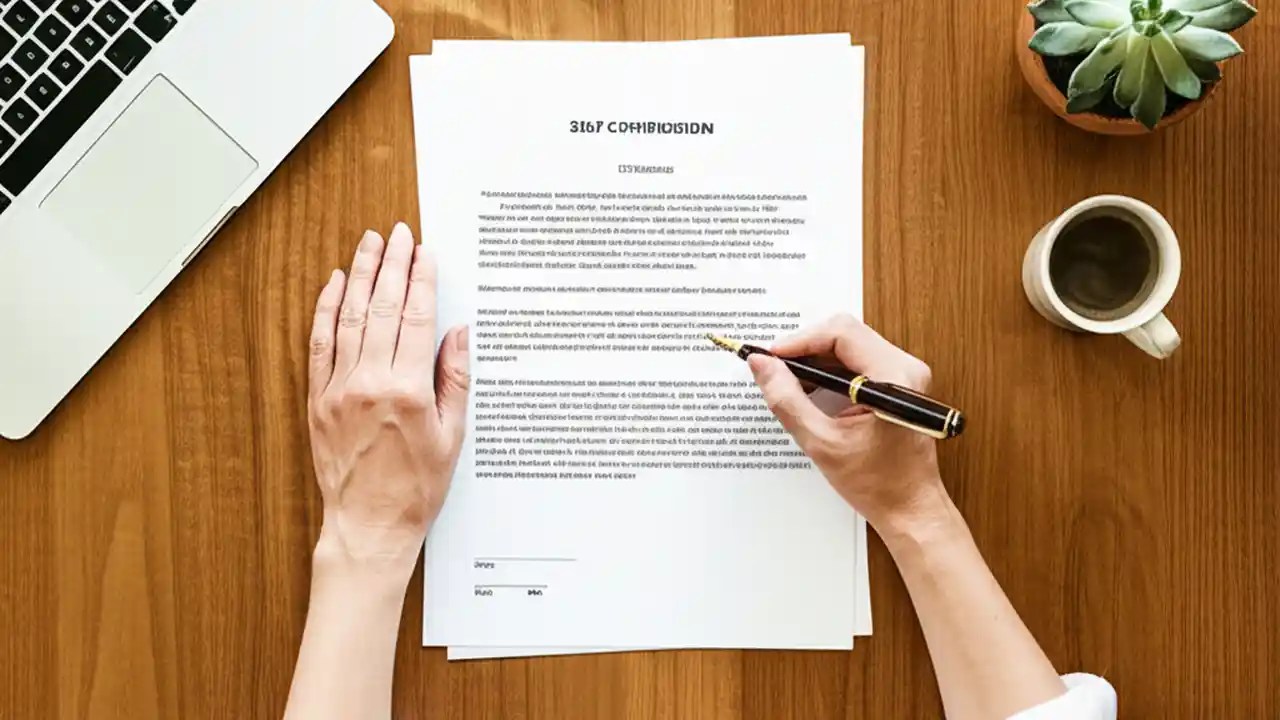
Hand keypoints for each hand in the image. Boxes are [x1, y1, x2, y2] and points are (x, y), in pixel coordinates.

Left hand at [307, 223, 469, 576]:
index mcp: (408, 390)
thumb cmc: (415, 489)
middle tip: (398, 233)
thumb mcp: (452, 435)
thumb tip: (459, 333)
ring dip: (358, 275)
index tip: (425, 252)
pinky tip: (333, 285)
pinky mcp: (317, 400)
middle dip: (391, 264)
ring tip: (368, 244)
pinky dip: (325, 309)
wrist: (369, 526)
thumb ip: (455, 379)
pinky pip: (319, 343)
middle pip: (381, 306)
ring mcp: (338, 389)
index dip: (421, 279)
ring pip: (347, 316)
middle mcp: (369, 382)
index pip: (415, 317)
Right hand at [747, 315, 946, 531]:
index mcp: (895, 378)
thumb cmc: (880, 484)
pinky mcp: (896, 384)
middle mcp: (905, 369)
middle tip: (773, 368)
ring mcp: (903, 375)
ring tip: (787, 382)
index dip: (800, 341)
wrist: (911, 509)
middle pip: (844, 335)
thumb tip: (763, 366)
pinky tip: (808, 390)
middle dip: (804, 349)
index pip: (841, 334)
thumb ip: (788, 400)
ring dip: (815, 360)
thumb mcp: (822, 443)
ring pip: (848, 346)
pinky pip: (856, 362)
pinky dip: (828, 371)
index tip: (771, 356)